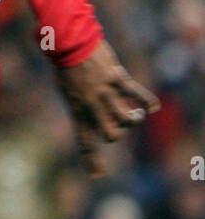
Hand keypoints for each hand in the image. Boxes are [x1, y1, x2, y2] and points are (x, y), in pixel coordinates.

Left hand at [54, 39, 158, 177]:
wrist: (68, 43)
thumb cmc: (65, 65)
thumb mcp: (68, 90)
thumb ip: (82, 103)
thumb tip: (97, 111)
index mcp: (78, 110)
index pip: (85, 141)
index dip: (91, 160)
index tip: (96, 175)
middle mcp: (92, 106)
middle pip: (111, 134)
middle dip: (118, 135)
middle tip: (120, 126)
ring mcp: (105, 93)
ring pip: (125, 118)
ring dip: (134, 119)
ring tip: (137, 115)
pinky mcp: (116, 78)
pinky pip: (135, 93)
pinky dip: (146, 100)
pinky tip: (152, 107)